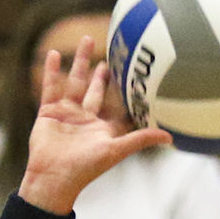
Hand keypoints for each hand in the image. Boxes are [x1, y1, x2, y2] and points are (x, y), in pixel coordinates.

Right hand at [17, 37, 171, 215]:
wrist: (54, 178)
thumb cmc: (86, 168)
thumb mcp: (116, 151)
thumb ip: (140, 140)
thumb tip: (170, 137)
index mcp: (103, 128)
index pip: (117, 107)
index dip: (126, 93)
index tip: (135, 75)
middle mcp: (86, 119)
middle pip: (96, 90)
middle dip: (102, 74)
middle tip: (110, 56)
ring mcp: (67, 114)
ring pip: (75, 82)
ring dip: (80, 61)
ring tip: (87, 39)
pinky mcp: (49, 113)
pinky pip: (50, 87)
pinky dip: (51, 71)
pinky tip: (52, 54)